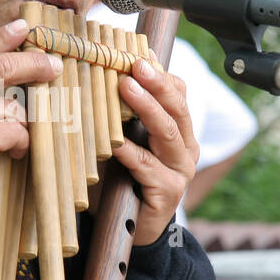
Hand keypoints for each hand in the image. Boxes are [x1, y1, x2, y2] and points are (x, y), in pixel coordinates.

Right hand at [0, 19, 62, 228]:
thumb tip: (0, 70)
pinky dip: (21, 141)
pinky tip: (14, 151)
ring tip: (16, 136)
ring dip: (22, 120)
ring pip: (11, 104)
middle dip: (32, 64)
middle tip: (53, 66)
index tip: (24, 29)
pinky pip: (14, 131)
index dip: (2, 38)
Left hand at [101, 0, 199, 247]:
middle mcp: (184, 147)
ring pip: (168, 134)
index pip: (177, 91)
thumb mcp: (122, 138)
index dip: (157, 70)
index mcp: (177, 129)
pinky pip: (150, 169)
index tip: (134, 50)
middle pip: (177, 107)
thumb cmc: (121, 177)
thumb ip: (119, 111)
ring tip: (127, 87)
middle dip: (156, 83)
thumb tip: (95, 68)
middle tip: (135, 63)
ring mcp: (179, 171)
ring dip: (147, 108)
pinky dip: (134, 155)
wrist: (128, 229)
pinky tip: (118, 144)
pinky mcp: (167, 195)